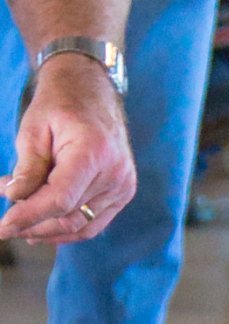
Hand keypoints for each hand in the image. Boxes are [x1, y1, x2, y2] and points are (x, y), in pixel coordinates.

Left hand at [0, 53, 136, 243]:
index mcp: (94, 151)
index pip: (60, 198)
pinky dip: (68, 229)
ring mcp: (123, 185)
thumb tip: (14, 198)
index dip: (30, 215)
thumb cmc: (60, 106)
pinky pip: (94, 223)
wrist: (93, 92)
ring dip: (48, 231)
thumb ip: (27, 167)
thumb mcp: (33, 130)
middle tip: (6, 226)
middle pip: (70, 215)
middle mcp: (115, 173)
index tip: (5, 226)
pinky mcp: (123, 192)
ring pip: (82, 225)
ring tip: (21, 228)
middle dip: (34, 224)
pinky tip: (44, 229)